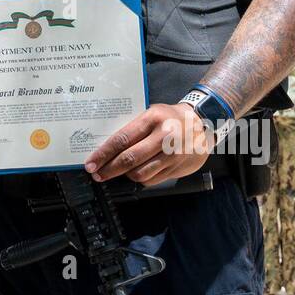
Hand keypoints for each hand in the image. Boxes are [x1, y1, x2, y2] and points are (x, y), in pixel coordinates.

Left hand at [85, 102, 211, 185]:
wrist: (203, 124)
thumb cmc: (170, 118)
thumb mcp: (151, 114)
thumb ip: (133, 129)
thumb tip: (106, 148)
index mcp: (152, 119)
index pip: (122, 139)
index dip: (104, 154)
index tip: (91, 163)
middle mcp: (164, 137)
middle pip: (130, 159)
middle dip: (109, 169)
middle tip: (98, 174)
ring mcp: (172, 155)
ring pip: (140, 174)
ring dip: (126, 175)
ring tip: (120, 171)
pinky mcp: (178, 168)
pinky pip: (152, 180)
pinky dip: (142, 179)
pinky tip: (139, 171)